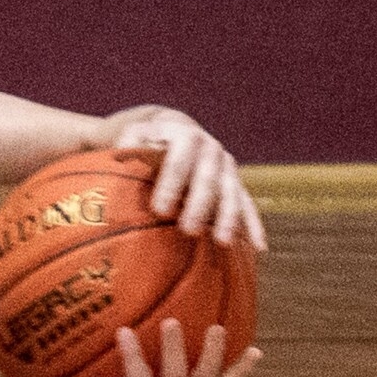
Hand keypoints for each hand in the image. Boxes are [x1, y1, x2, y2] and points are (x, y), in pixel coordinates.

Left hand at [109, 107, 265, 249]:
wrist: (174, 129)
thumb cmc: (146, 139)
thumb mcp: (134, 135)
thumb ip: (127, 144)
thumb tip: (118, 157)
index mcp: (186, 135)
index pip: (178, 162)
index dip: (170, 185)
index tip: (159, 209)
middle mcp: (211, 149)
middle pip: (207, 179)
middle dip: (199, 205)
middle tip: (188, 230)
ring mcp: (227, 166)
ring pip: (231, 193)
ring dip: (228, 218)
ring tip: (222, 241)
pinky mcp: (236, 183)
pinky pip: (247, 204)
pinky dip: (253, 225)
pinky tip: (258, 246)